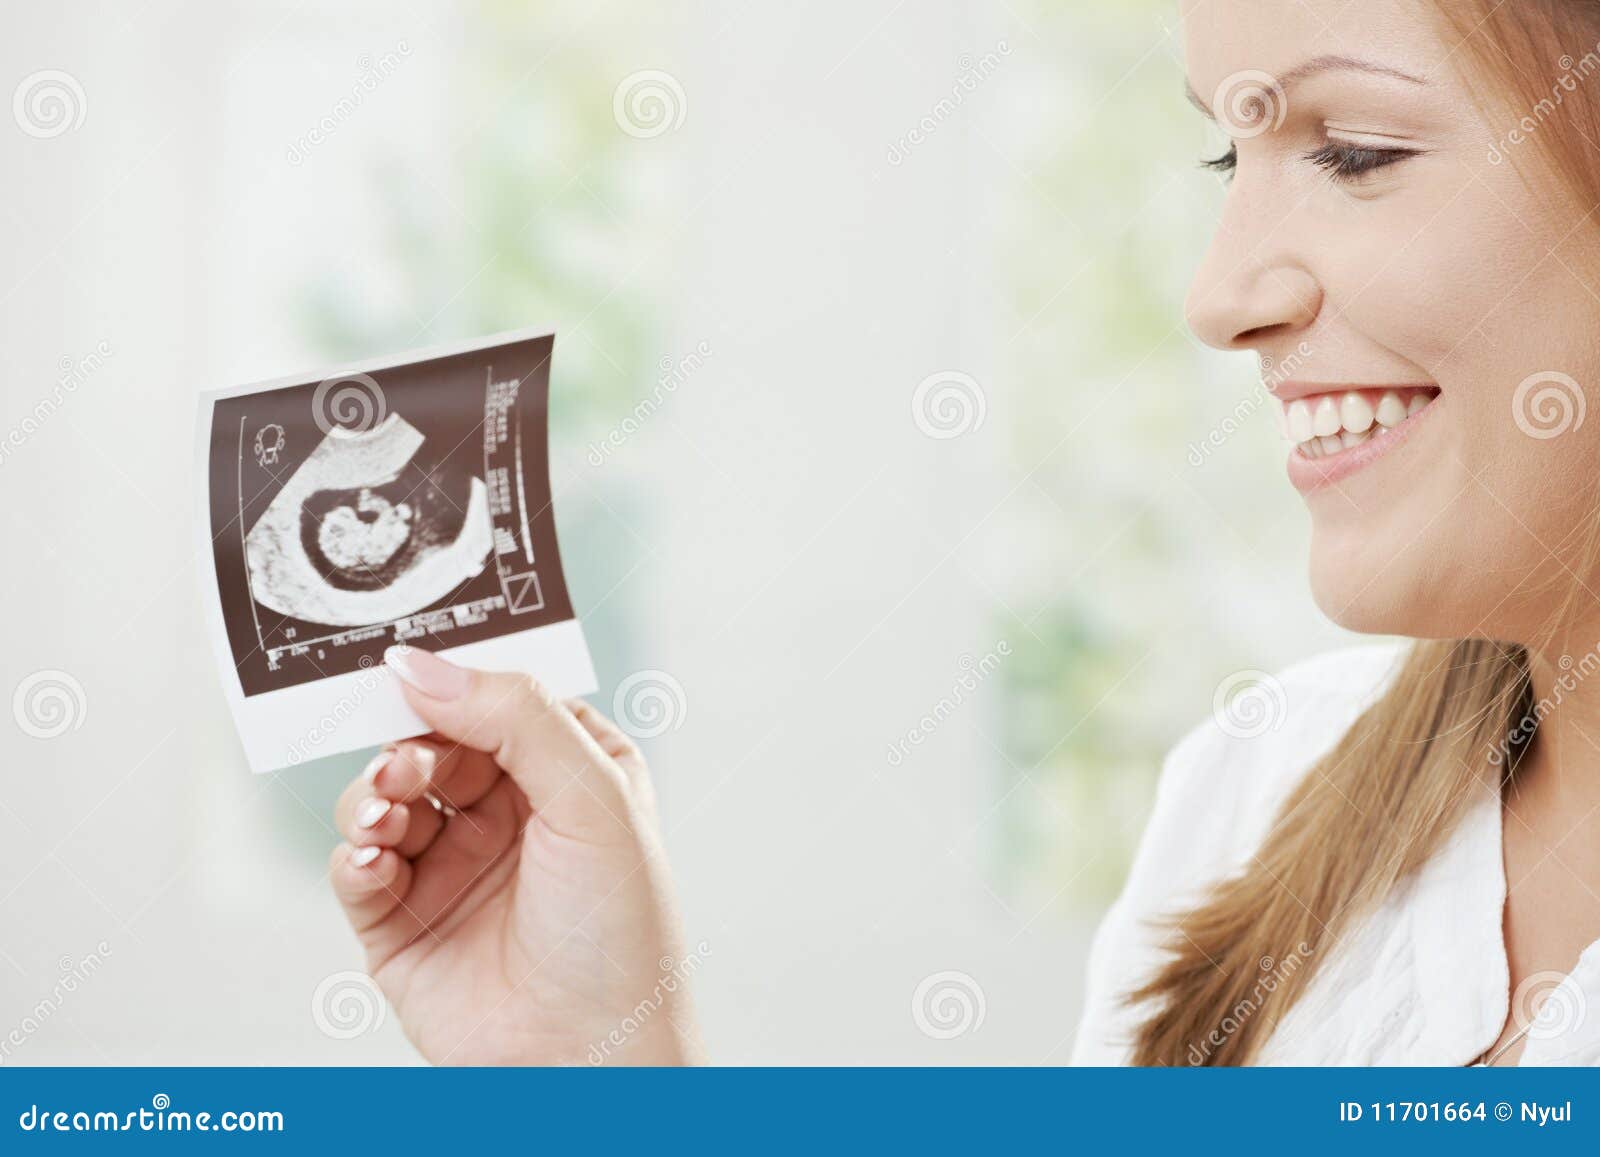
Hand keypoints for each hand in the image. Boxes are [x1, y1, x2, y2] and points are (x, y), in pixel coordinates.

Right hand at [329, 645, 702, 1064]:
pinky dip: (352, 854)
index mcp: (567, 774)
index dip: (452, 686)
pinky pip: (358, 868)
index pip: (497, 704)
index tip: (406, 671)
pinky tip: (370, 857)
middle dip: (408, 747)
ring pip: (385, 799)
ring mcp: (453, 869)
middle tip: (404, 764)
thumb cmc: (619, 933)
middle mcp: (508, 816)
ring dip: (373, 795)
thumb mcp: (592, 799)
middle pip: (431, 746)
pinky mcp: (404, 924)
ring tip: (386, 811)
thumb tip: (424, 666)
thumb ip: (514, 717)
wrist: (593, 1060)